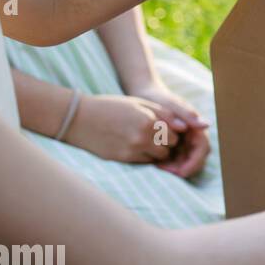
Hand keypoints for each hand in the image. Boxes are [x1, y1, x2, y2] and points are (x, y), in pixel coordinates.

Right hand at [64, 93, 186, 164]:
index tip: (164, 130)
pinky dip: (144, 156)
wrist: (78, 119)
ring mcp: (132, 149)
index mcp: (148, 120)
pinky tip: (134, 147)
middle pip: (169, 147)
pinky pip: (145, 161)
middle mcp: (142, 136)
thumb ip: (164, 114)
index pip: (175, 134)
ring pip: (159, 157)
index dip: (171, 133)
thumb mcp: (139, 103)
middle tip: (155, 137)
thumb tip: (185, 127)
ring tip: (144, 142)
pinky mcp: (123, 158)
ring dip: (157, 151)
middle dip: (166, 143)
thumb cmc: (111, 107)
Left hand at [125, 79, 210, 177]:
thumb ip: (188, 114)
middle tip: (167, 172)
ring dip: (176, 168)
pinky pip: (175, 159)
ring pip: (185, 161)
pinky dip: (168, 164)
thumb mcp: (172, 104)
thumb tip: (207, 125)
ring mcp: (184, 141)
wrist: (145, 95)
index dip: (194, 163)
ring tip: (159, 167)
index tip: (181, 172)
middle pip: (196, 159)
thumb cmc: (159, 98)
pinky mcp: (173, 145)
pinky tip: (155, 163)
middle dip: (184, 168)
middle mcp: (193, 136)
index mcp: (197, 128)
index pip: (203, 149)